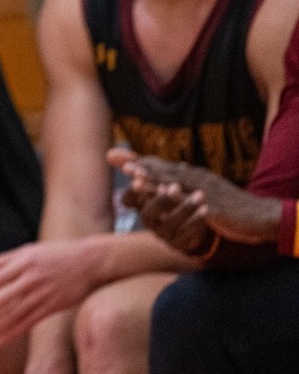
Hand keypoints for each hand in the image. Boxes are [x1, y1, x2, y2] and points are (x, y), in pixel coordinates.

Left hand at [0, 240, 101, 344]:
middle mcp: (31, 279)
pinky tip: (0, 339)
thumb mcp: (28, 251)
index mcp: (22, 263)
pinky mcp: (54, 306)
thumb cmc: (56, 254)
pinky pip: (30, 321)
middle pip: (2, 299)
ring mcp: (43, 293)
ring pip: (15, 314)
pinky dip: (14, 331)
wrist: (91, 262)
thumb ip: (2, 260)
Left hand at [111, 148, 279, 245]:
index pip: (160, 165)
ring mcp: (205, 190)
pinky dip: (176, 196)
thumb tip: (167, 177)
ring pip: (175, 181)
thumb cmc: (230, 207)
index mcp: (192, 176)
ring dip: (153, 177)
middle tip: (115, 159)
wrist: (260, 217)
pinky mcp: (214, 205)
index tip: (113, 156)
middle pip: (162, 169)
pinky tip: (163, 195)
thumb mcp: (202, 194)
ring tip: (132, 174)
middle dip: (139, 164)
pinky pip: (192, 200)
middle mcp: (196, 178)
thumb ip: (183, 187)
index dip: (137, 161)